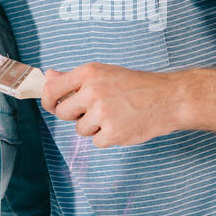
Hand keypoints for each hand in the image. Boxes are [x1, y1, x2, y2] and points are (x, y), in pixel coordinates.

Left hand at [41, 62, 183, 147]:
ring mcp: (103, 113)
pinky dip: (108, 138)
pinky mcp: (113, 133)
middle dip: (75, 116)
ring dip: (94, 128)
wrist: (168, 99)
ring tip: (114, 116)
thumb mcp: (104, 73)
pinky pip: (97, 142)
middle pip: (63, 113)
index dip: (48, 101)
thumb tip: (47, 76)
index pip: (52, 90)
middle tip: (95, 110)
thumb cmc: (137, 86)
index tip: (52, 105)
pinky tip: (122, 125)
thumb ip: (73, 78)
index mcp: (89, 73)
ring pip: (80, 130)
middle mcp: (93, 91)